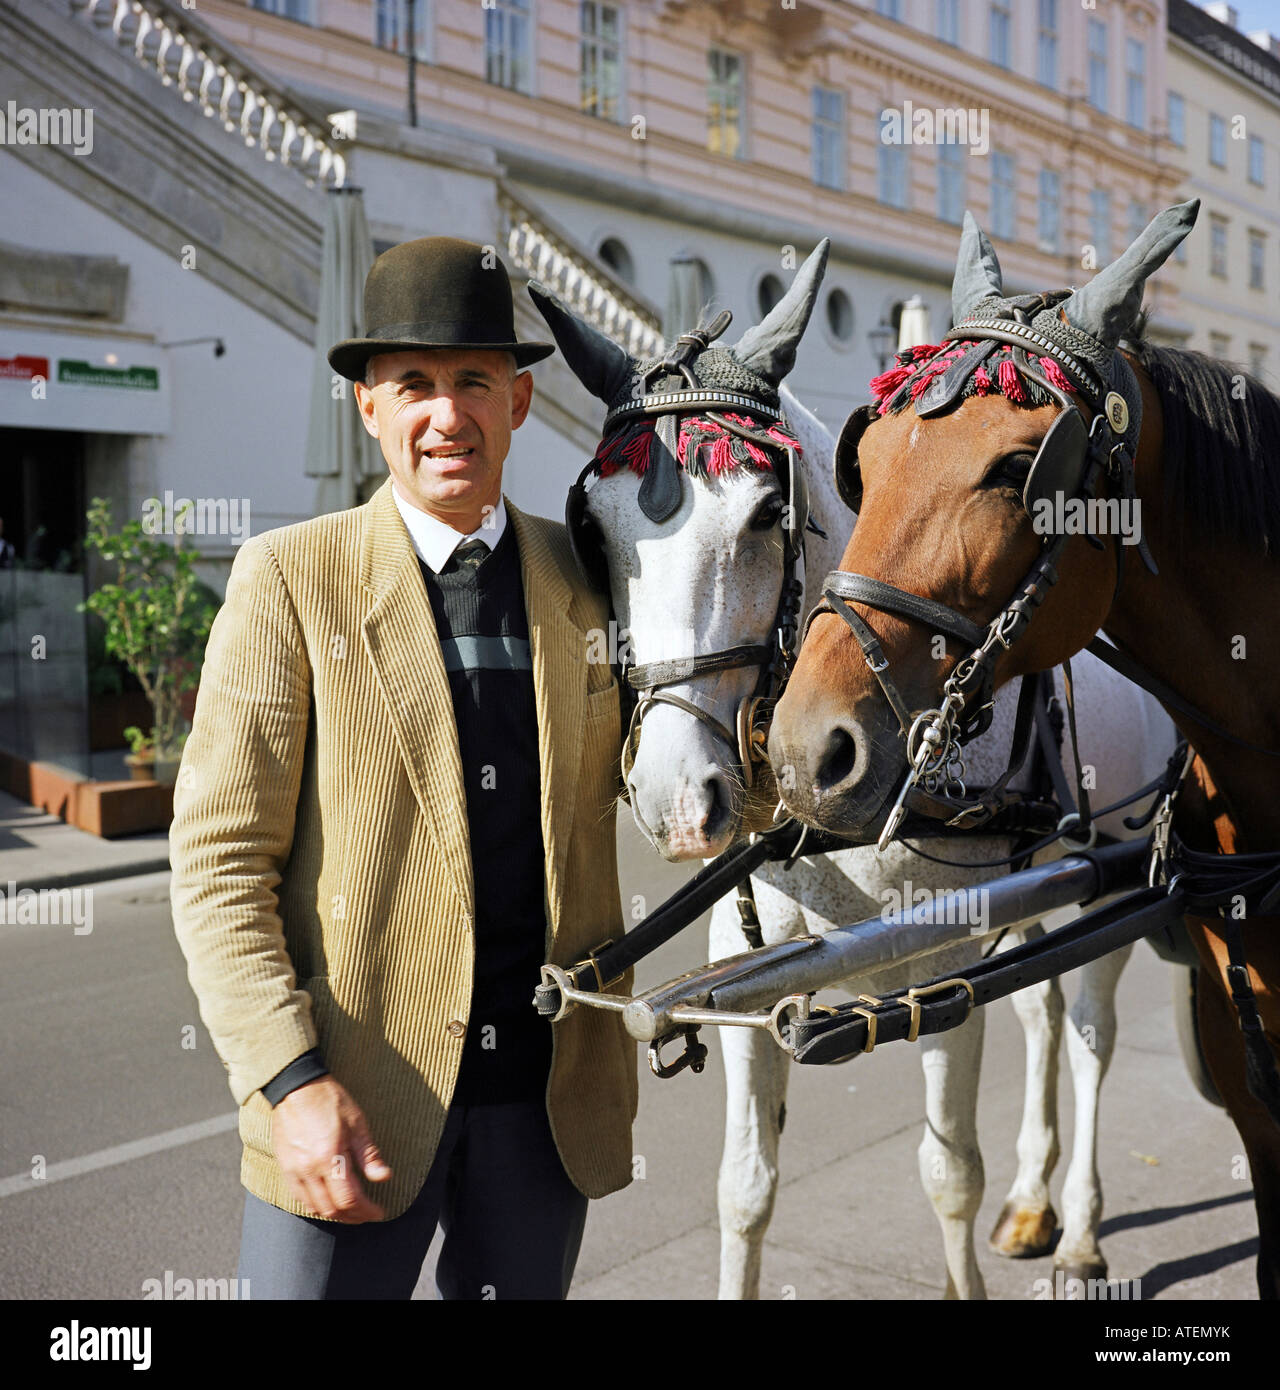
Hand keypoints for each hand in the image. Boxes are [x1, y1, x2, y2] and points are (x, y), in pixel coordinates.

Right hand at [271, 1076, 392, 1222]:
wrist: (296, 1087)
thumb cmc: (330, 1100)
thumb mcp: (357, 1123)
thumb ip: (369, 1155)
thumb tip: (384, 1177)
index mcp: (330, 1157)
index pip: (349, 1199)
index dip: (366, 1211)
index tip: (379, 1212)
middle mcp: (309, 1169)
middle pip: (332, 1209)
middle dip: (353, 1216)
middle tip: (368, 1213)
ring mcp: (293, 1170)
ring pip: (314, 1207)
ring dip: (335, 1214)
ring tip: (351, 1210)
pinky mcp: (284, 1167)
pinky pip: (299, 1198)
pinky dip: (316, 1205)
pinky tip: (328, 1200)